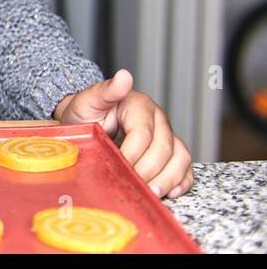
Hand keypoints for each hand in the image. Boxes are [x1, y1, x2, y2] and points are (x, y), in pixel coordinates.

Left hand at [54, 68, 192, 199]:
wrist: (83, 120)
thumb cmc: (84, 112)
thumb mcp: (87, 101)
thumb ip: (106, 91)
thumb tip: (124, 76)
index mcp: (139, 105)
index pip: (143, 134)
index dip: (132, 154)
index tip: (118, 167)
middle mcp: (158, 119)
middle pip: (164, 149)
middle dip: (149, 171)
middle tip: (133, 185)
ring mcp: (166, 135)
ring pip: (180, 158)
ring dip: (168, 179)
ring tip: (151, 193)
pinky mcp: (169, 150)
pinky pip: (185, 166)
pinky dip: (181, 181)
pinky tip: (170, 192)